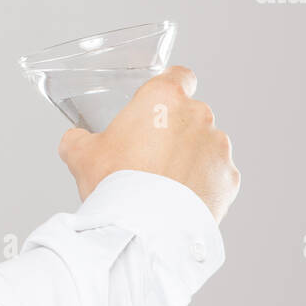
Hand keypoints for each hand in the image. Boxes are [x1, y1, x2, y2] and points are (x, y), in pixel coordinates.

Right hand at [57, 66, 239, 222]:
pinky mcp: (229, 178)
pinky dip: (202, 184)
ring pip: (204, 146)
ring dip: (188, 158)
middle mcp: (197, 115)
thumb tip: (76, 140)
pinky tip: (179, 200)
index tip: (159, 105)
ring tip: (163, 185)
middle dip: (172, 132)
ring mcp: (217, 147)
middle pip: (189, 115)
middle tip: (147, 157)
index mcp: (163, 99)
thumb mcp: (80, 155)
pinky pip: (215, 175)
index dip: (169, 88)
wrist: (144, 229)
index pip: (178, 76)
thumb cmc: (117, 186)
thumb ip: (78, 138)